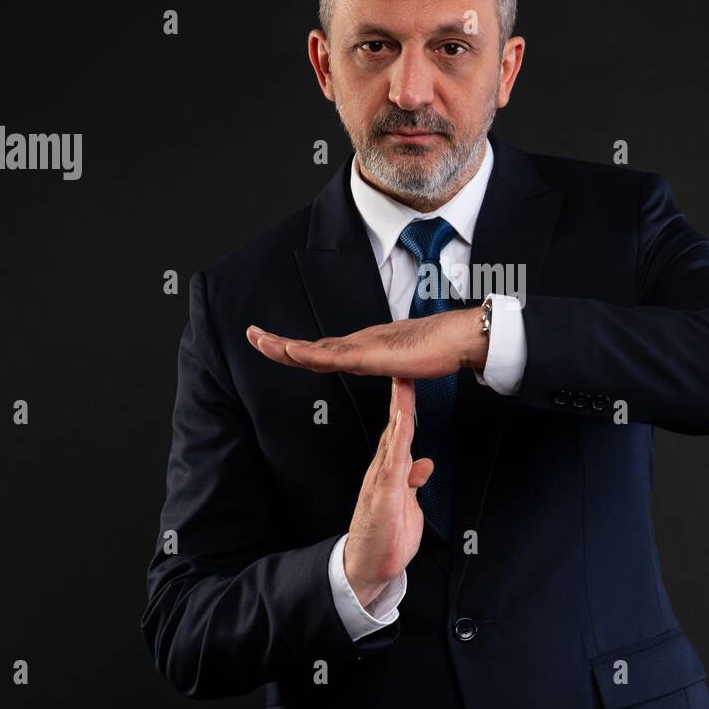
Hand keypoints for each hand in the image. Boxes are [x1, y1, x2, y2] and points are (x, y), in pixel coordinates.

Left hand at [245, 307, 487, 378]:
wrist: (457, 338)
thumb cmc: (437, 349)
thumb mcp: (406, 363)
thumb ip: (395, 367)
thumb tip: (396, 374)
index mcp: (363, 348)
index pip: (323, 351)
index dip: (297, 349)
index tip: (275, 345)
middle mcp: (357, 343)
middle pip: (310, 346)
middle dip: (278, 342)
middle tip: (252, 334)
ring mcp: (362, 347)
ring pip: (314, 349)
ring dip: (284, 346)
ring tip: (259, 340)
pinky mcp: (370, 354)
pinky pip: (332, 356)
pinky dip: (308, 354)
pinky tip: (290, 352)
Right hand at [342, 377, 433, 604]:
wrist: (367, 567)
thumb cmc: (386, 537)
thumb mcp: (408, 505)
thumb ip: (414, 482)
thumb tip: (424, 463)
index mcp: (389, 471)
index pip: (398, 433)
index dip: (404, 407)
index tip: (408, 383)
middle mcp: (383, 471)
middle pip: (393, 428)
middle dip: (399, 399)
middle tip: (404, 369)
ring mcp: (381, 481)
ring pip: (392, 440)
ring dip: (398, 413)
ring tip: (403, 387)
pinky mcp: (384, 495)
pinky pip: (393, 463)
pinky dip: (398, 441)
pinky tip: (403, 425)